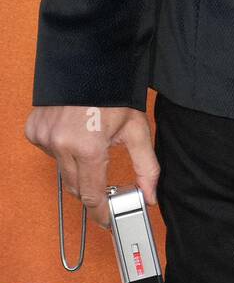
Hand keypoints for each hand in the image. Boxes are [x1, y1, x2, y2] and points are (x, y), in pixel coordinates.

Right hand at [25, 105, 158, 228]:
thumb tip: (150, 196)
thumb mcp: (137, 129)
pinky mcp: (34, 130)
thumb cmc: (115, 93)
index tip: (108, 220)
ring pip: (62, 170)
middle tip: (108, 188)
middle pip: (76, 186)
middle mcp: (61, 145)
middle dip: (92, 191)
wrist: (90, 62)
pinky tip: (74, 134)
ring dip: (77, 168)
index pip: (91, 195)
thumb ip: (146, 166)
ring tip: (93, 148)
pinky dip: (61, 150)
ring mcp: (44, 138)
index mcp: (88, 147)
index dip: (101, 212)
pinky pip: (48, 152)